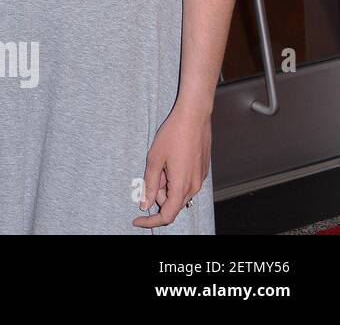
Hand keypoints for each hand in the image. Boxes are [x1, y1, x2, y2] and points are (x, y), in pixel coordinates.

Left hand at [133, 103, 210, 227]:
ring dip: (166, 184)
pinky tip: (171, 160)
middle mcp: (194, 186)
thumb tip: (145, 204)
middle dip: (158, 193)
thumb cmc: (173, 134)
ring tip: (162, 161)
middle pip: (171, 203)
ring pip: (178, 193)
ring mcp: (200, 179)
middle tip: (152, 171)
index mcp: (182, 186)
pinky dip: (174, 178)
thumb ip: (151, 184)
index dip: (151, 221)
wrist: (194, 118)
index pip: (167, 215)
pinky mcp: (202, 172)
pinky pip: (185, 183)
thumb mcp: (154, 159)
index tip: (137, 220)